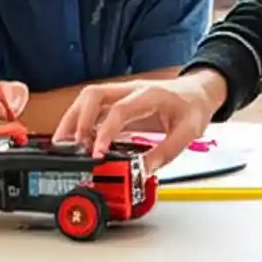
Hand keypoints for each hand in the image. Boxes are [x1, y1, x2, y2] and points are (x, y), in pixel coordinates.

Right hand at [53, 69, 226, 171]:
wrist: (198, 92)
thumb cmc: (192, 107)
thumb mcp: (187, 132)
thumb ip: (165, 153)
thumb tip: (142, 171)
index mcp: (148, 95)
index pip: (118, 110)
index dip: (104, 132)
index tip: (96, 153)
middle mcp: (130, 91)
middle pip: (93, 95)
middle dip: (77, 119)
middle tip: (70, 145)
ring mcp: (123, 95)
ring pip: (88, 99)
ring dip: (73, 119)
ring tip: (63, 143)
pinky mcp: (119, 103)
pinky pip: (94, 109)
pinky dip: (81, 123)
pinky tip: (78, 141)